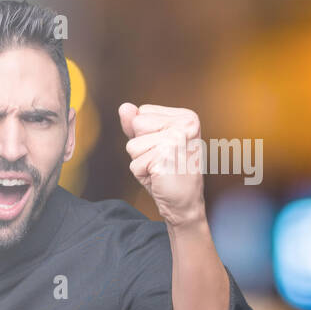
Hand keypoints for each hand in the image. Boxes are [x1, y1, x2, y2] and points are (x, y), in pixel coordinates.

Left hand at [119, 103, 205, 228]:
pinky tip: (159, 176)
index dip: (145, 134)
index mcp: (186, 116)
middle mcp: (184, 125)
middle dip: (141, 146)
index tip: (164, 148)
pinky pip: (134, 163)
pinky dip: (142, 174)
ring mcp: (175, 140)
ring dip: (141, 161)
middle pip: (136, 124)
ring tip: (160, 167)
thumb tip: (124, 107)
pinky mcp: (164, 158)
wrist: (185, 202)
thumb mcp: (152, 142)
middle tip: (161, 159)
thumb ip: (137, 124)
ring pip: (133, 145)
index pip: (143, 112)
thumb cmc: (170, 172)